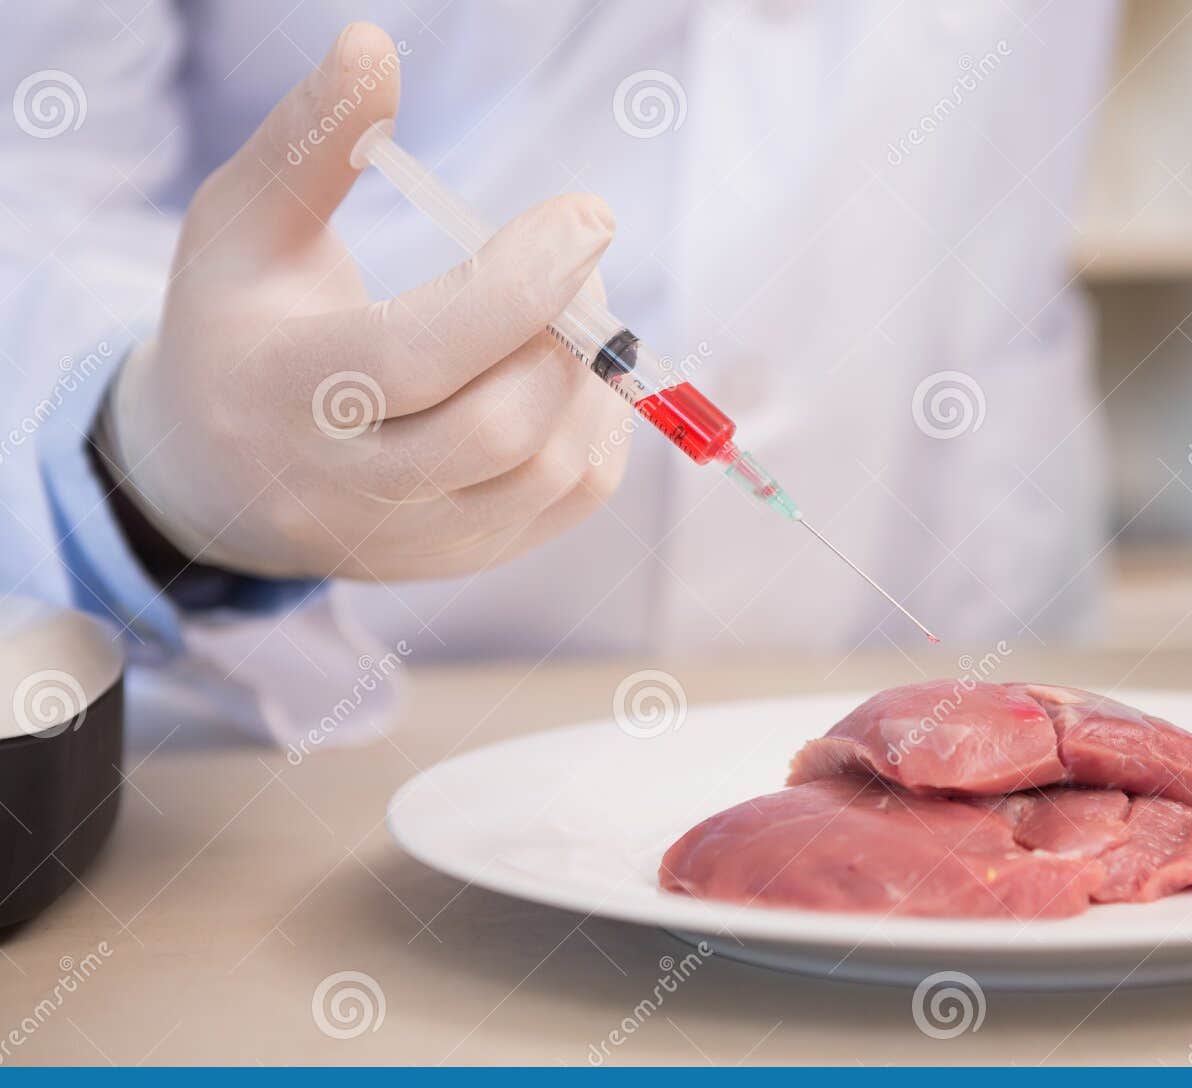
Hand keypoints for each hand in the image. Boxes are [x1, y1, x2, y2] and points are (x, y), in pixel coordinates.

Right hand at [100, 23, 630, 581]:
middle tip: (579, 252)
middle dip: (565, 330)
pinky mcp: (466, 558)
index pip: (421, 354)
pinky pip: (572, 499)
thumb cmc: (235, 328)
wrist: (216, 478)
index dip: (519, 285)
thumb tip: (374, 45)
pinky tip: (572, 368)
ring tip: (571, 303)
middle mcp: (350, 488)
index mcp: (286, 394)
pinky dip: (599, 424)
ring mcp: (415, 540)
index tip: (589, 213)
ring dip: (591, 374)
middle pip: (500, 429)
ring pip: (550, 471)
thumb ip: (308, 142)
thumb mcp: (241, 226)